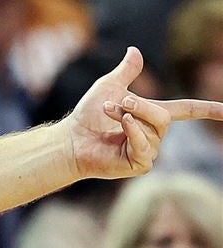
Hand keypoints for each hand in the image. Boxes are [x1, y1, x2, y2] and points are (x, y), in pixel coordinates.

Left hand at [61, 47, 222, 179]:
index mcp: (153, 115)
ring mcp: (149, 150)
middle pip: (165, 116)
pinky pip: (146, 146)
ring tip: (110, 114)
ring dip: (129, 118)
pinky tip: (118, 132)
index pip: (188, 110)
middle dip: (141, 106)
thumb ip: (126, 71)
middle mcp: (155, 134)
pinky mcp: (140, 164)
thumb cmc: (88, 115)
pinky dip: (132, 133)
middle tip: (116, 104)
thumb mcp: (109, 87)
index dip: (208, 110)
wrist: (71, 139)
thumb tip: (134, 51)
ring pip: (155, 129)